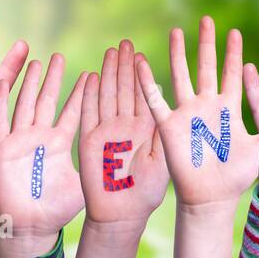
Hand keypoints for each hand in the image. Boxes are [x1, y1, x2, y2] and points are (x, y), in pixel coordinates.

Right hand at [0, 55, 88, 236]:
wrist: (28, 228)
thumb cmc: (57, 211)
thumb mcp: (84, 183)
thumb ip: (100, 162)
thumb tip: (127, 150)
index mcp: (61, 143)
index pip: (73, 110)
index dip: (82, 91)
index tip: (93, 70)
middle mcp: (40, 138)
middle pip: (48, 100)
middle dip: (54, 78)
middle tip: (60, 55)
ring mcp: (20, 141)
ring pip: (25, 104)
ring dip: (29, 83)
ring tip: (36, 61)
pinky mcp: (1, 149)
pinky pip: (0, 120)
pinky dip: (0, 101)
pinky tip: (3, 82)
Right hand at [77, 40, 167, 223]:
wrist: (121, 214)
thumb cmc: (145, 193)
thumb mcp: (162, 159)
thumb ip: (163, 131)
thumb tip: (172, 103)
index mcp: (144, 129)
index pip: (142, 94)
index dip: (140, 73)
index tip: (140, 52)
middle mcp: (124, 126)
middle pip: (123, 89)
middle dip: (123, 65)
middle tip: (124, 42)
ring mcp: (105, 132)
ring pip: (105, 95)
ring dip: (107, 73)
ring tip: (109, 52)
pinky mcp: (88, 141)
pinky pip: (87, 113)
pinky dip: (86, 95)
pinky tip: (88, 76)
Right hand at [135, 16, 257, 205]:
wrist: (212, 196)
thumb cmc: (238, 176)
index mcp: (228, 108)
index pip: (231, 73)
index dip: (232, 53)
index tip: (234, 31)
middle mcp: (206, 106)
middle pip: (206, 67)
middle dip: (206, 43)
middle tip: (207, 19)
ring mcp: (186, 113)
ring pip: (181, 76)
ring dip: (178, 54)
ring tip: (176, 31)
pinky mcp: (169, 126)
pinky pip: (155, 100)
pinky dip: (147, 81)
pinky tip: (140, 63)